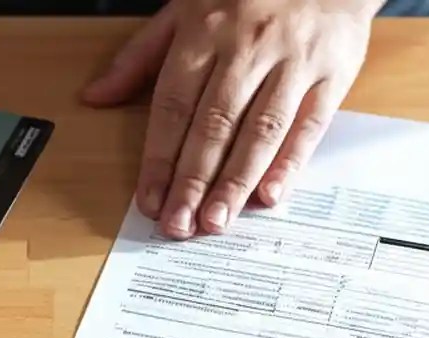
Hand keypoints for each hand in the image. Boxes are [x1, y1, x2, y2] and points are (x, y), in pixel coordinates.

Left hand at [82, 0, 377, 237]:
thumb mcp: (184, 7)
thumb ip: (140, 56)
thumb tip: (96, 96)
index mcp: (205, 31)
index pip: (174, 106)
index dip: (159, 158)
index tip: (149, 200)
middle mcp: (247, 47)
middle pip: (214, 125)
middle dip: (193, 182)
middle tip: (178, 225)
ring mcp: (292, 60)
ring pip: (260, 130)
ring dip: (235, 181)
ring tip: (216, 222)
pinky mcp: (332, 73)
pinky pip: (309, 125)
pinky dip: (289, 163)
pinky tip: (270, 195)